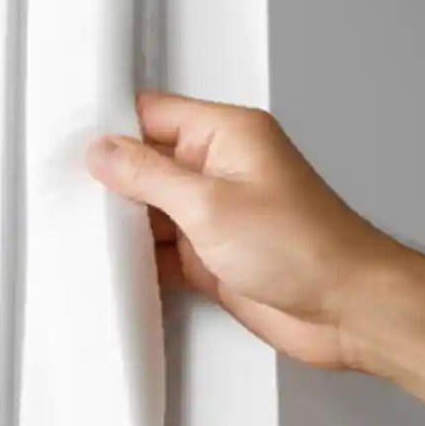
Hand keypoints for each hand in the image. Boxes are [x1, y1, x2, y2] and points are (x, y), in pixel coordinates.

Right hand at [86, 92, 402, 369]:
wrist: (350, 311)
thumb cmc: (310, 249)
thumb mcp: (210, 204)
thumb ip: (149, 177)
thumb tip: (105, 153)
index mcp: (228, 135)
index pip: (152, 114)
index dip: (111, 129)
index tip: (75, 149)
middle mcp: (222, 169)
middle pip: (147, 164)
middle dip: (113, 182)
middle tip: (74, 196)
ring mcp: (218, 213)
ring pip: (152, 210)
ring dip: (126, 225)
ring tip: (91, 234)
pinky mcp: (215, 255)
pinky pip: (164, 249)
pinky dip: (142, 259)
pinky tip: (120, 266)